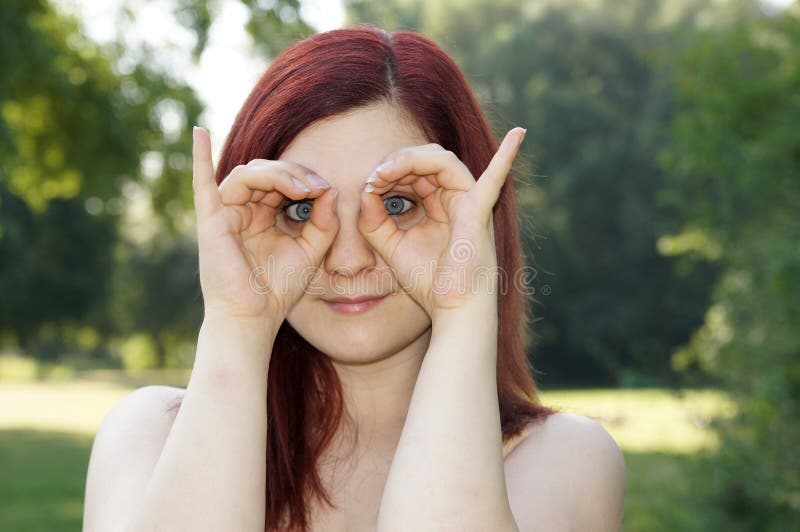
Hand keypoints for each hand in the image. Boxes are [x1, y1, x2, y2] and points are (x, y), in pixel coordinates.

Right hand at [192, 126, 338, 322]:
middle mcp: (242, 209)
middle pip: (267, 172)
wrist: (254, 317)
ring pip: (248, 174)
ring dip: (277, 174)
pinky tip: (200, 132)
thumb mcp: (312, 250)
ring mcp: (225, 212)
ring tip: (300, 188)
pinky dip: (199, 156)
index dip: (305, 179)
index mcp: (263, 215)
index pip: (283, 182)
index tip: (328, 190)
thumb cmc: (278, 288)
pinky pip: (202, 182)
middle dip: (295, 174)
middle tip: (316, 187)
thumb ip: (324, 221)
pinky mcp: (211, 220)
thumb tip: (330, 189)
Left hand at [357, 127, 525, 317]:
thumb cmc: (428, 282)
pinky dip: (506, 156)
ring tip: (387, 171)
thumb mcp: (389, 246)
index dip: (388, 171)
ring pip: (442, 160)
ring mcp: (469, 201)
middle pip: (425, 160)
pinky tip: (519, 134)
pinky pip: (494, 179)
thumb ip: (373, 219)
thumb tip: (365, 188)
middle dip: (396, 163)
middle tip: (375, 177)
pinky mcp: (478, 210)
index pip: (412, 172)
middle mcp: (455, 198)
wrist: (452, 310)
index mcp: (437, 204)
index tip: (367, 185)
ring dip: (410, 159)